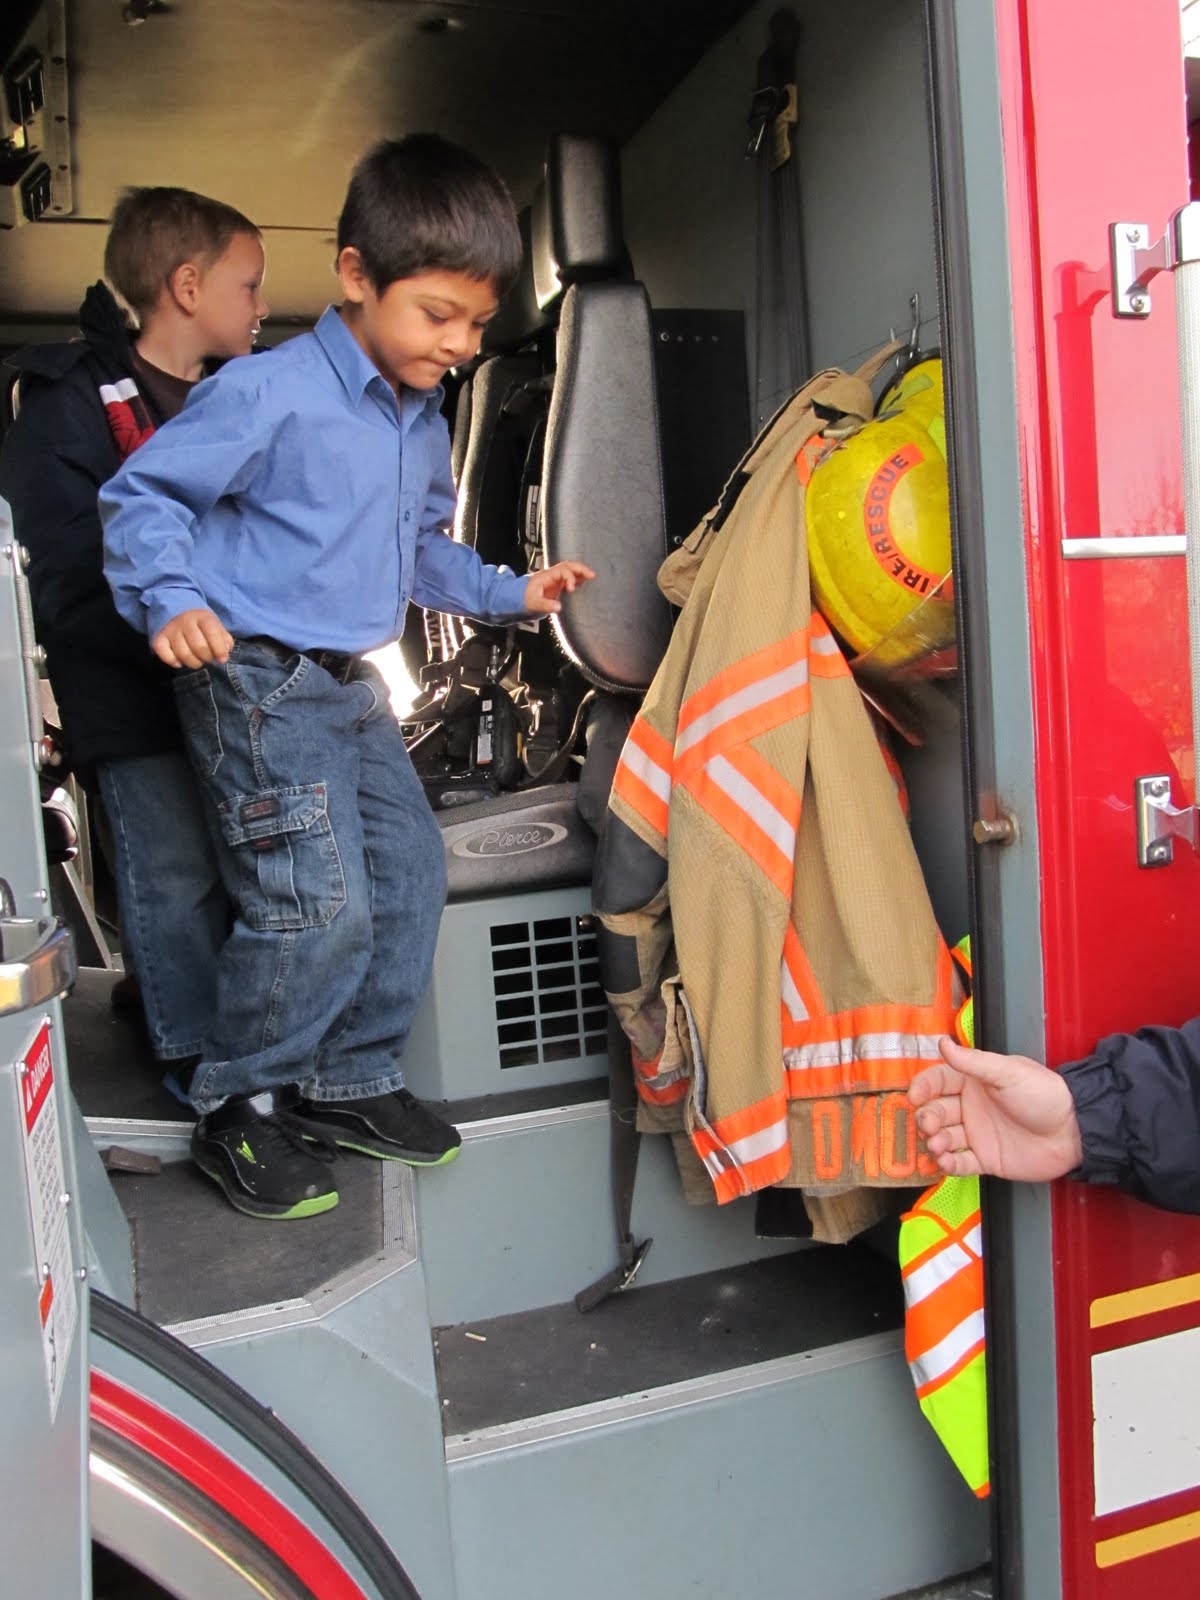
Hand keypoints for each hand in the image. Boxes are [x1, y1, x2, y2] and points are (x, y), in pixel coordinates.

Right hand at [152, 608, 233, 667]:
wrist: (178, 611)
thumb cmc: (202, 625)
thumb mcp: (217, 627)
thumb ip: (225, 641)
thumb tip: (223, 657)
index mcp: (203, 617)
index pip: (212, 632)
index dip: (219, 649)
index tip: (222, 658)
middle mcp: (185, 621)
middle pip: (198, 646)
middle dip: (206, 657)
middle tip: (207, 658)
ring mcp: (171, 629)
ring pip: (183, 654)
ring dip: (193, 662)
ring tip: (196, 660)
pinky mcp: (159, 638)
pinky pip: (164, 654)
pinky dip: (173, 661)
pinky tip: (180, 661)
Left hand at [524, 560, 595, 614]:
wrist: (516, 599)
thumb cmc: (523, 599)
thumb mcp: (533, 603)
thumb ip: (545, 605)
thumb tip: (559, 607)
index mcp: (546, 576)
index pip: (562, 571)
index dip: (570, 578)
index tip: (572, 590)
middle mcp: (551, 575)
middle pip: (568, 566)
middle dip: (581, 569)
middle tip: (592, 575)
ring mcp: (554, 579)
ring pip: (570, 570)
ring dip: (581, 572)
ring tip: (592, 577)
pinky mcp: (556, 586)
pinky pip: (569, 578)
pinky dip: (578, 579)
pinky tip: (585, 583)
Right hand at [907, 1036, 1082, 1182]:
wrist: (1074, 1132)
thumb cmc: (1045, 1095)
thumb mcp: (1008, 1072)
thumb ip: (972, 1062)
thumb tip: (943, 1043)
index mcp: (974, 1082)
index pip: (938, 1081)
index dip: (923, 1087)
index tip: (914, 1095)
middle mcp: (971, 1107)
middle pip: (936, 1111)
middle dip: (927, 1118)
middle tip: (929, 1125)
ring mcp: (977, 1134)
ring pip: (943, 1138)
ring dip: (935, 1141)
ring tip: (938, 1145)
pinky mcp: (986, 1159)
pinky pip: (960, 1163)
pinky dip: (948, 1164)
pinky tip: (945, 1161)